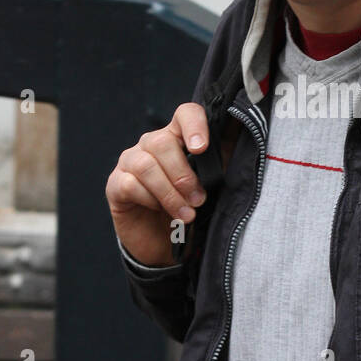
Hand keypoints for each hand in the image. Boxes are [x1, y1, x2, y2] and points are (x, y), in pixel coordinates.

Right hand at [106, 103, 208, 266]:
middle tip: (199, 199)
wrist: (164, 245)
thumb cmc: (189, 210)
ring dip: (170, 192)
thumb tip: (245, 143)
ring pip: (146, 165)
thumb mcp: (210, 188)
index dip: (194, 125)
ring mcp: (130, 162)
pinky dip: (150, 200)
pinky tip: (161, 212)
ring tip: (186, 214)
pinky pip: (130, 184)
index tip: (202, 149)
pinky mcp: (116, 184)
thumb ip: (221, 165)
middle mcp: (151, 144)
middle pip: (162, 142)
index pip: (185, 114)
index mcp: (178, 138)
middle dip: (183, 174)